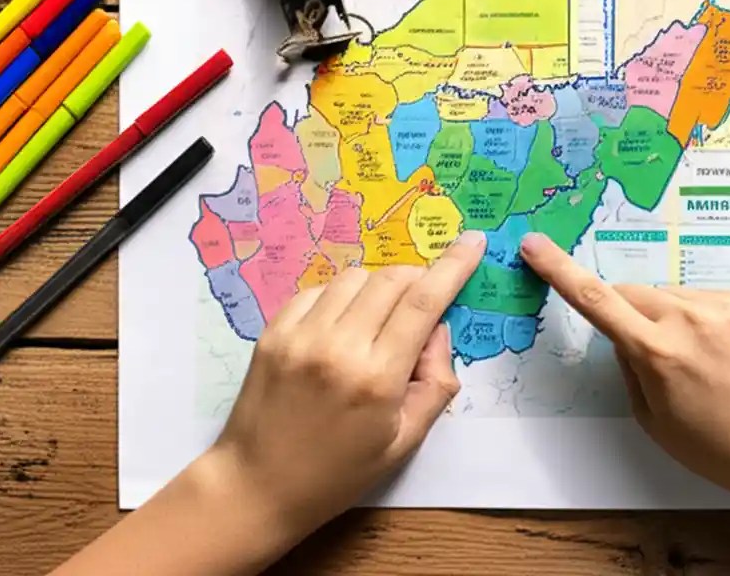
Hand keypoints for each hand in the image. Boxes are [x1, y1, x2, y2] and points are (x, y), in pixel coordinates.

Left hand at [197, 230, 485, 542]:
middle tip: (424, 300)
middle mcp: (338, 347)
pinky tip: (341, 327)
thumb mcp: (405, 440)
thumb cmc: (339, 472)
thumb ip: (435, 382)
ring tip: (378, 322)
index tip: (472, 242)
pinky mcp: (273, 332)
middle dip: (418, 278)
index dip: (453, 266)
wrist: (258, 486)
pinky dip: (340, 297)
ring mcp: (300, 336)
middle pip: (391, 280)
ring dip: (378, 287)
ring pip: (354, 277)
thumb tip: (437, 330)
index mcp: (377, 378)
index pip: (424, 303)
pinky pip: (317, 290)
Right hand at [519, 232, 729, 502]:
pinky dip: (706, 319)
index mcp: (657, 353)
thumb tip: (622, 336)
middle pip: (634, 293)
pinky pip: (710, 299)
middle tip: (646, 349)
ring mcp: (725, 307)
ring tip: (703, 364)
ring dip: (671, 318)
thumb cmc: (721, 449)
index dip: (559, 269)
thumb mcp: (655, 422)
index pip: (594, 300)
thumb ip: (630, 370)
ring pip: (674, 297)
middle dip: (627, 312)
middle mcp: (689, 320)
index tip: (535, 245)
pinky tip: (728, 355)